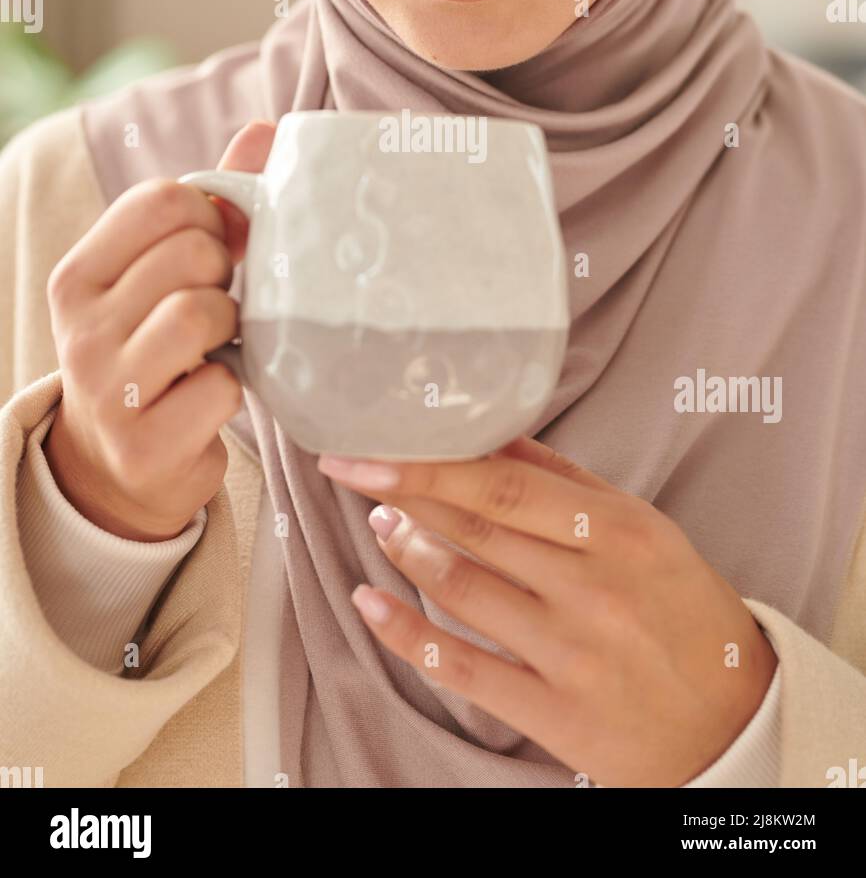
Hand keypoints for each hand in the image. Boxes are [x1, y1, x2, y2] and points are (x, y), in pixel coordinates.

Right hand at [44, 121, 275, 540]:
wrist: (120, 465)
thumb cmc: (155, 347)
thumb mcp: (163, 274)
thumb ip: (211, 204)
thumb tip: (267, 129)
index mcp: (79, 273)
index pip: (163, 199)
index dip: (211, 218)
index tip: (212, 251)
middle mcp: (79, 326)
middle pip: (192, 252)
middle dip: (225, 276)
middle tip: (218, 304)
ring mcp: (106, 389)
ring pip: (201, 312)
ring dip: (231, 328)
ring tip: (216, 346)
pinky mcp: (144, 444)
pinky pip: (223, 386)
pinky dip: (235, 388)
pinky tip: (211, 396)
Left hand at [317, 436, 778, 786]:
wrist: (735, 726)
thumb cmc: (685, 612)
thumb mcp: (645, 531)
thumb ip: (567, 480)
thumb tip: (491, 430)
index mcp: (621, 532)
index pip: (505, 482)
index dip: (429, 461)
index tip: (371, 443)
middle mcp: (594, 589)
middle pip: (475, 526)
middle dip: (402, 491)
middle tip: (355, 469)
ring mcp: (570, 654)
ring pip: (460, 587)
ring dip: (405, 549)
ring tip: (381, 523)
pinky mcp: (552, 714)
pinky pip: (459, 667)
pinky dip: (404, 632)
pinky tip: (369, 602)